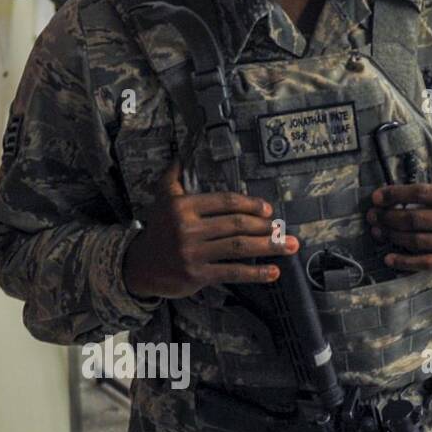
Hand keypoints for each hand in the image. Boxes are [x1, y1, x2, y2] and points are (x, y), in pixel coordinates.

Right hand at [123, 162, 298, 298]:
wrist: (141, 266)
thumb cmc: (160, 231)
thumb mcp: (162, 199)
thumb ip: (174, 177)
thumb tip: (183, 156)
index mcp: (182, 206)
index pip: (224, 201)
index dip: (250, 204)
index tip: (267, 210)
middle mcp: (187, 228)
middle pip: (236, 225)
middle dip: (265, 227)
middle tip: (285, 229)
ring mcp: (193, 252)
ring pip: (239, 247)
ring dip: (269, 246)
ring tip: (290, 246)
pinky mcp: (198, 275)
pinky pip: (233, 272)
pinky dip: (256, 273)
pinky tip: (274, 272)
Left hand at [367, 139, 431, 270]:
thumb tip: (426, 130)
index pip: (423, 193)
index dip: (397, 195)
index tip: (377, 197)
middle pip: (417, 220)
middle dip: (389, 218)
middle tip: (372, 215)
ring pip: (420, 242)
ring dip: (393, 237)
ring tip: (377, 230)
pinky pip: (429, 263)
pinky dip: (406, 263)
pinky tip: (389, 259)